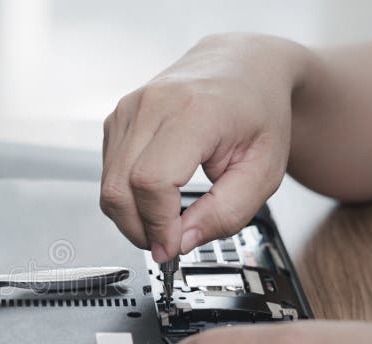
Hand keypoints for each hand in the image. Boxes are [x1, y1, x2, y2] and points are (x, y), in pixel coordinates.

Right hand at [100, 34, 308, 261]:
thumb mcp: (263, 171)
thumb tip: (181, 242)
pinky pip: (109, 174)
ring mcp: (128, 110)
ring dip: (132, 218)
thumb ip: (226, 213)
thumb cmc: (257, 112)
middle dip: (140, 229)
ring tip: (164, 222)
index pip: (153, 180)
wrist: (242, 67)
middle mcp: (153, 105)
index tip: (173, 247)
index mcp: (195, 111)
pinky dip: (128, 198)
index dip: (158, 224)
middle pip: (120, 188)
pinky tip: (155, 197)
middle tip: (167, 244)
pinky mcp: (116, 119)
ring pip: (109, 186)